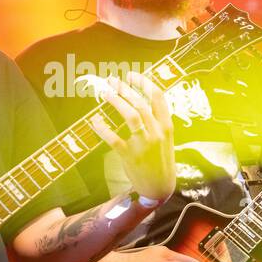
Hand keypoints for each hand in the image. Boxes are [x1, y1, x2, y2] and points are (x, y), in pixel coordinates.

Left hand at [89, 71, 175, 201]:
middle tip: (112, 80)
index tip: (131, 75)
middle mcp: (157, 132)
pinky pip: (114, 139)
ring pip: (131, 116)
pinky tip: (95, 120)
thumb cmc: (161, 160)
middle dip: (125, 89)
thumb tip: (142, 100)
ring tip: (105, 92)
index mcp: (166, 126)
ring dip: (117, 101)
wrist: (160, 187)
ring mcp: (144, 144)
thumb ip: (157, 121)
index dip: (144, 83)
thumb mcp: (165, 138)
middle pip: (141, 103)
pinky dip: (103, 128)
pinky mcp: (130, 156)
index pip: (158, 97)